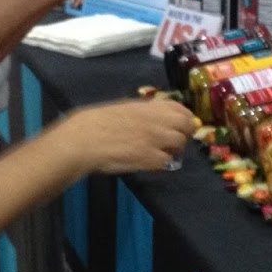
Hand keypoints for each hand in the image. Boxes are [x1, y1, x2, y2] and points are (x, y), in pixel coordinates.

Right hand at [67, 98, 193, 174]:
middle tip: (174, 142)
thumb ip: (145, 113)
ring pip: (180, 144)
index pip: (181, 109)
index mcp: (149, 107)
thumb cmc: (98, 122)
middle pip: (186, 126)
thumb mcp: (125, 108)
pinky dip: (162, 164)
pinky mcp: (149, 158)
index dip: (185, 118)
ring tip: (161, 153)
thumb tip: (158, 118)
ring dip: (174, 150)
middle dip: (184, 134)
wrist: (84, 138)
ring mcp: (155, 140)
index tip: (181, 126)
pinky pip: (167, 162)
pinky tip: (151, 164)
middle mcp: (157, 121)